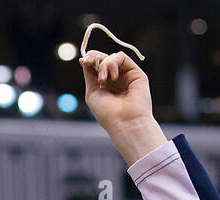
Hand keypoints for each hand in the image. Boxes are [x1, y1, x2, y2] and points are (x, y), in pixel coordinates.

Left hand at [80, 49, 166, 164]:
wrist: (124, 122)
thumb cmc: (107, 113)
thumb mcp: (92, 92)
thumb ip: (89, 75)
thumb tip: (83, 58)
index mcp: (105, 85)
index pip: (96, 66)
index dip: (90, 60)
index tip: (84, 61)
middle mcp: (116, 79)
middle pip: (104, 59)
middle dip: (94, 57)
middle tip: (88, 62)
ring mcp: (126, 75)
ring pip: (112, 57)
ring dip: (103, 65)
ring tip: (103, 80)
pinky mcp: (136, 73)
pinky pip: (121, 57)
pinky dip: (113, 63)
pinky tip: (113, 77)